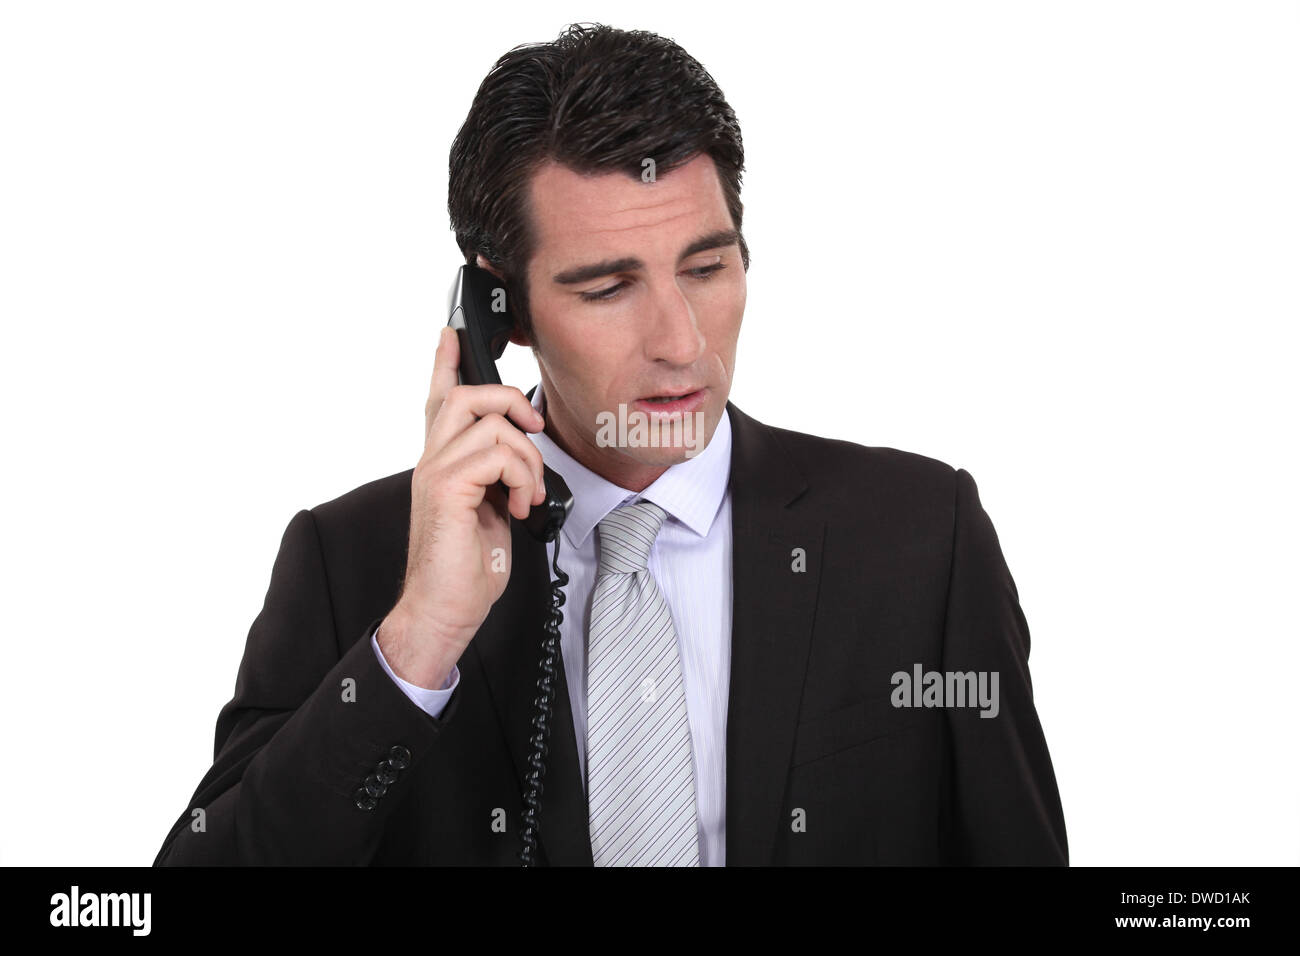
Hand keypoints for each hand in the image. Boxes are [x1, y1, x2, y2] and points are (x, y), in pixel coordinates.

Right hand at [377, 326, 546, 688]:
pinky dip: (522, 478)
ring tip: (528, 493)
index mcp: (442, 463)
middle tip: (534, 431)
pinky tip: (518, 507)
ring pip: (492, 422)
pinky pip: (497, 454)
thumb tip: (523, 458)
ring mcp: (435, 472)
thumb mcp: (489, 511)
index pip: (439, 400)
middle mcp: (432, 460)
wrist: (444, 610)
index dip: (445, 363)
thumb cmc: (465, 569)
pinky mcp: (446, 488)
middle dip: (512, 401)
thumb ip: (496, 476)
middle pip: (467, 395)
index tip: (451, 332)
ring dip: (528, 459)